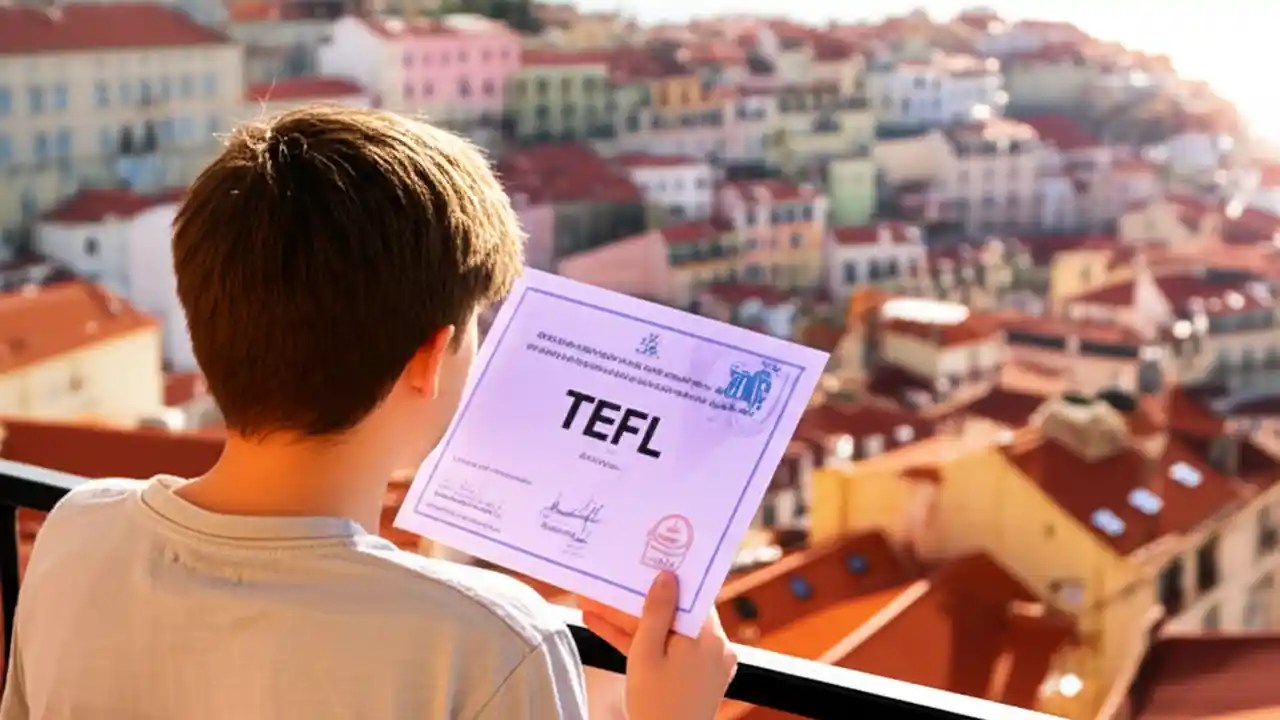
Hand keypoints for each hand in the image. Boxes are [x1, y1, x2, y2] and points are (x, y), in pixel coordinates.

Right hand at [583, 573, 737, 719]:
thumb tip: (667, 576)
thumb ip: (656, 612)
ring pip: (668, 633)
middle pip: (676, 612)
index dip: (669, 577)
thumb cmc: (655, 705)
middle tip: (613, 585)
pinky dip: (644, 645)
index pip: (691, 593)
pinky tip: (605, 630)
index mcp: (707, 635)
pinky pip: (670, 652)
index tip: (646, 562)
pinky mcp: (698, 679)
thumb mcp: (647, 652)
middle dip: (639, 601)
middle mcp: (715, 646)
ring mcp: (708, 664)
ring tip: (595, 608)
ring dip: (634, 623)